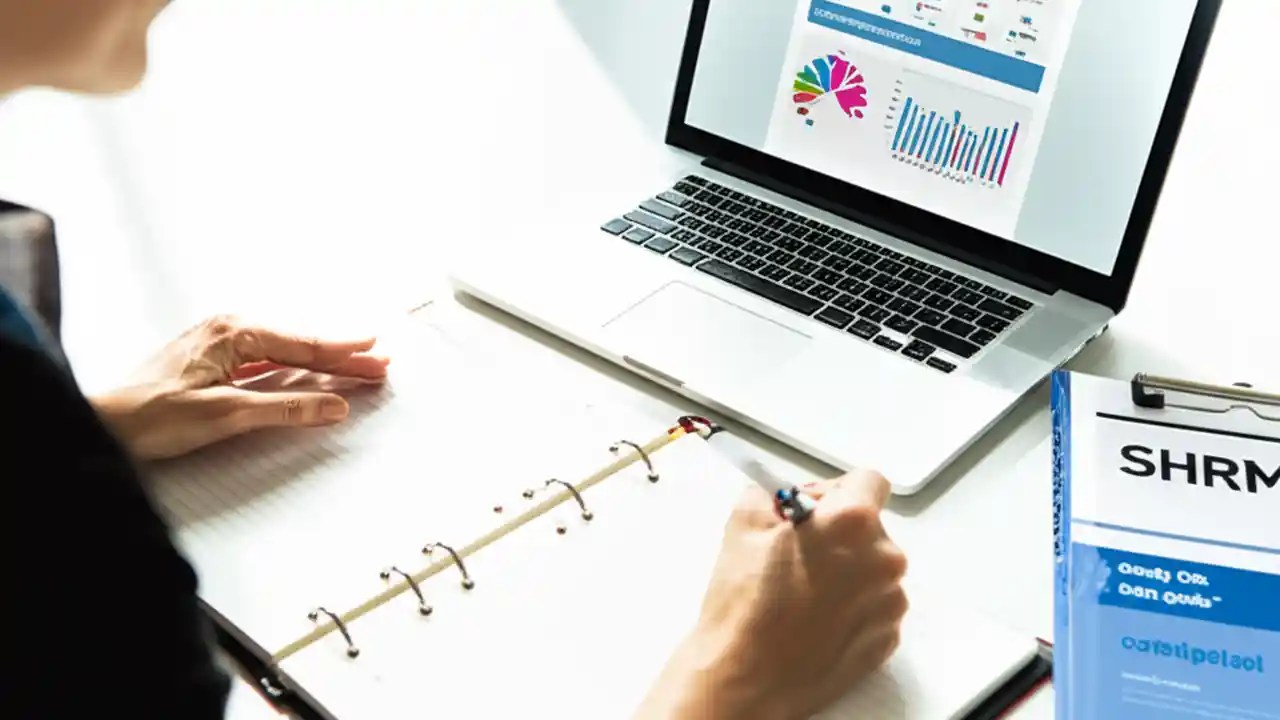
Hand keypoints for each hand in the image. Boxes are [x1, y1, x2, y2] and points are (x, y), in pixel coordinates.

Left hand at [91, 315, 389, 460]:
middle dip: (341, 354)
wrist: (104, 423)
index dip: (345, 354)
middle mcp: (229, 329)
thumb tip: (334, 406)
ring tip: (355, 364)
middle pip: (299, 344)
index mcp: (235, 333)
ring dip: (321, 359)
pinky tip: (308, 371)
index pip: (304, 345)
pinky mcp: (212, 361)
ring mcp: (219, 344)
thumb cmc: (153, 416)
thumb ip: (285, 409)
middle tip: (380, 362)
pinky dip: (294, 366)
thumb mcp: (226, 414)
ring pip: (284, 350)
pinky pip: (267, 360)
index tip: (378, 354)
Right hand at [634, 472, 907, 719]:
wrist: (744, 677)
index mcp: (853, 522)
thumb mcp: (744, 522)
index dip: (835, 490)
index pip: (869, 481)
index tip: (813, 508)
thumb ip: (774, 494)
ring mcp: (889, 602)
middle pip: (869, 528)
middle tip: (796, 553)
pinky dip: (850, 607)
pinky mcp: (886, 639)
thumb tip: (786, 496)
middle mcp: (884, 559)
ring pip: (872, 569)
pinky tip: (814, 618)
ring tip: (801, 592)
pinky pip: (873, 607)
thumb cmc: (744, 603)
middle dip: (837, 534)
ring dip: (845, 571)